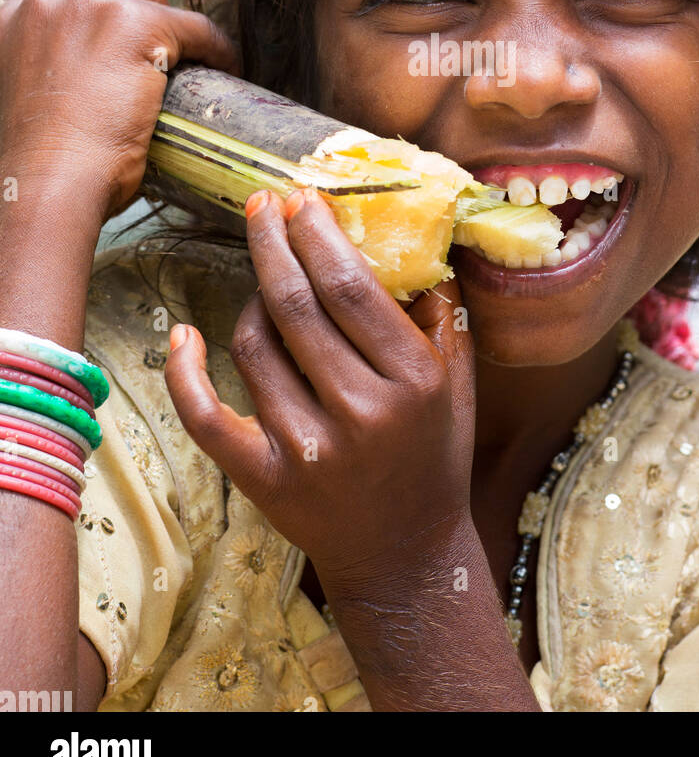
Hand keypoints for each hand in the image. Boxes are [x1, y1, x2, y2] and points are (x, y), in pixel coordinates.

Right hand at [0, 0, 238, 222]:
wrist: (46, 188)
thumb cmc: (37, 167)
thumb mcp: (25, 97)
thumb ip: (47, 68)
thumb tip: (86, 77)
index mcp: (6, 17)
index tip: (121, 30)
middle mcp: (43, 2)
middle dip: (140, 16)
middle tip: (160, 57)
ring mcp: (89, 8)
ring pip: (154, 1)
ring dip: (172, 30)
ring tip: (192, 66)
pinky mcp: (135, 25)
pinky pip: (194, 26)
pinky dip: (215, 47)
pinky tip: (226, 69)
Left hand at [164, 187, 477, 595]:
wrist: (405, 557)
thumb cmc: (433, 456)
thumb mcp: (458, 383)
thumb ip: (439, 311)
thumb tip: (409, 235)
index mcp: (413, 382)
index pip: (351, 287)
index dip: (318, 234)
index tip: (302, 198)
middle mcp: (360, 414)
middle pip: (297, 304)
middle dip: (273, 242)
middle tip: (262, 204)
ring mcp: (307, 450)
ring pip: (255, 346)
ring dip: (252, 297)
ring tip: (265, 277)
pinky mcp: (264, 480)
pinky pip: (206, 416)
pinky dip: (185, 372)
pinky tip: (183, 334)